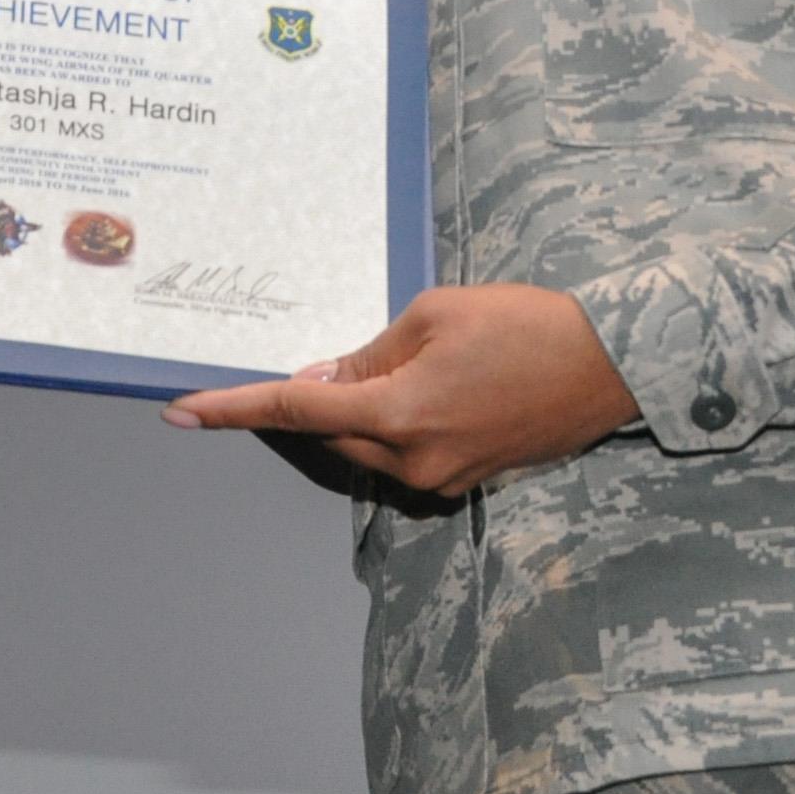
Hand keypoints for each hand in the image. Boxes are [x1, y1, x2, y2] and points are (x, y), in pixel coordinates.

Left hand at [161, 284, 637, 497]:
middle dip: (316, 401)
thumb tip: (321, 384)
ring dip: (362, 411)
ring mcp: (443, 477)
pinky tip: (429, 385)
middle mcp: (414, 459)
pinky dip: (397, 423)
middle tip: (330, 358)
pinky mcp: (468, 478)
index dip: (233, 411)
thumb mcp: (434, 315)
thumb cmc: (527, 324)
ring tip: (411, 359)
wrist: (613, 362)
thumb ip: (369, 355)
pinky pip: (407, 453)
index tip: (181, 413)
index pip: (295, 413)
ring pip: (368, 447)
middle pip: (332, 435)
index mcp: (399, 413)